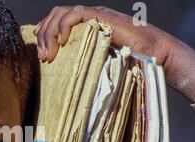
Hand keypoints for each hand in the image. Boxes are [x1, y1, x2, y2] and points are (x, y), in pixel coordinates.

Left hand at [34, 5, 174, 65]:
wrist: (156, 54)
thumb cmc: (131, 62)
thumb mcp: (98, 62)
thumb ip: (82, 60)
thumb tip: (65, 76)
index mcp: (86, 25)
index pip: (57, 20)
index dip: (44, 32)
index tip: (39, 50)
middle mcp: (88, 16)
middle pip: (55, 15)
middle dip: (43, 35)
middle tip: (43, 57)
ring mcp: (95, 15)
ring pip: (61, 13)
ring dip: (50, 33)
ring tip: (49, 54)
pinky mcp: (102, 16)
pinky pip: (76, 14)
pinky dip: (64, 26)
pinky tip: (62, 43)